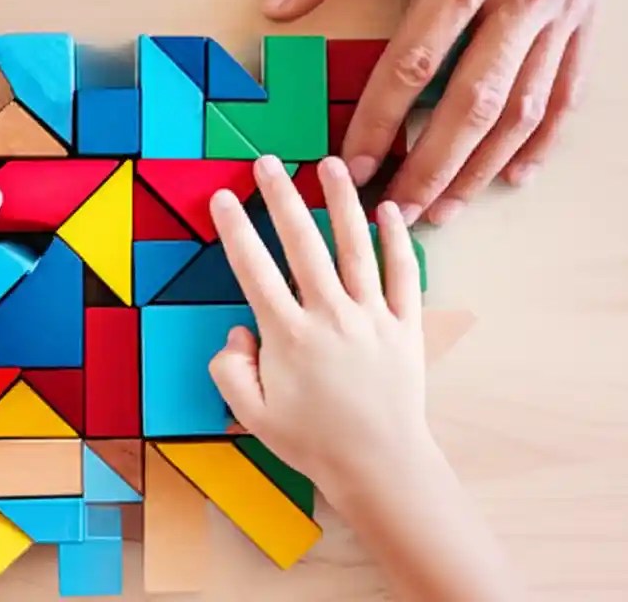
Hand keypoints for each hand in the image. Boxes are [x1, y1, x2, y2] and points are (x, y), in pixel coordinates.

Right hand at [207, 156, 426, 493]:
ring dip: (340, 202)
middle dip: (281, 197)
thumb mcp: (251, 415)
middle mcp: (329, 316)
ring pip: (354, 246)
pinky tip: (389, 210)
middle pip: (302, 243)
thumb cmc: (312, 442)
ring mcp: (371, 317)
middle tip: (268, 162)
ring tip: (329, 165)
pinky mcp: (404, 326)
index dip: (236, 230)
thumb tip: (238, 330)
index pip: (254, 269)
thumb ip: (230, 369)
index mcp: (288, 336)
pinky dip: (396, 240)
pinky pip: (402, 274)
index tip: (223, 197)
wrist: (379, 465)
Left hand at [265, 0, 606, 223]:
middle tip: (396, 212)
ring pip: (523, 107)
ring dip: (482, 168)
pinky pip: (567, 88)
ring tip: (446, 209)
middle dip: (431, 168)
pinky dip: (541, 138)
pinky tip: (513, 174)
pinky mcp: (589, 10)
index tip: (352, 166)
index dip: (379, 123)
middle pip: (472, 104)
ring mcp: (564, 5)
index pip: (414, 64)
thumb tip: (276, 6)